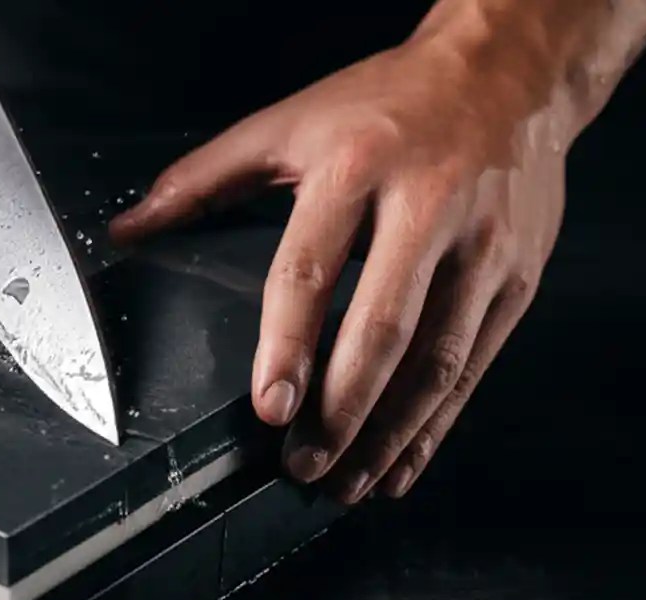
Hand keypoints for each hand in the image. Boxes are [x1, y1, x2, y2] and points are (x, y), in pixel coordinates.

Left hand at [111, 33, 570, 503]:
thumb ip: (201, 179)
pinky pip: (474, 364)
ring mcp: (482, 247)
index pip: (312, 271)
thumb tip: (128, 227)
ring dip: (390, 433)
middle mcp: (427, 208)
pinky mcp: (518, 277)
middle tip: (305, 463)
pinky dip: (437, 423)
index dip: (288, 346)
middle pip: (382, 329)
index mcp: (356, 169)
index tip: (271, 407)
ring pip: (436, 360)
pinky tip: (403, 459)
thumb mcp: (287, 124)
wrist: (508, 72)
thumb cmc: (387, 102)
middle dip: (342, 410)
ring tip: (348, 480)